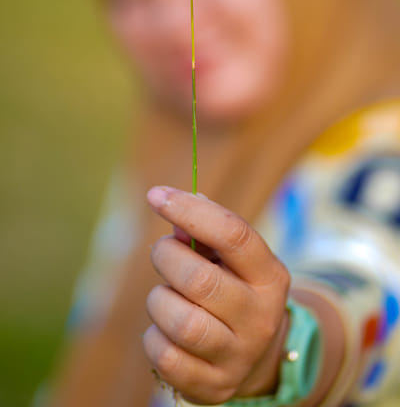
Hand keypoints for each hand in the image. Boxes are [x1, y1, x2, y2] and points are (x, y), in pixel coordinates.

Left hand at [144, 186, 290, 404]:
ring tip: (166, 295)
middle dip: (167, 256)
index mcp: (270, 275)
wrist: (256, 355)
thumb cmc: (233, 289)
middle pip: (199, 279)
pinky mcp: (214, 386)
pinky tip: (165, 329)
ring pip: (182, 322)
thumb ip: (203, 232)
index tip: (156, 195)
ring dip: (159, 299)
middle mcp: (261, 317)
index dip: (191, 210)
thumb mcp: (230, 259)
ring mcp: (239, 355)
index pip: (233, 234)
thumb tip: (173, 214)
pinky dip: (154, 336)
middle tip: (162, 251)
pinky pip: (166, 357)